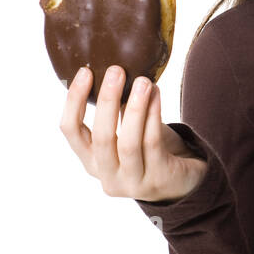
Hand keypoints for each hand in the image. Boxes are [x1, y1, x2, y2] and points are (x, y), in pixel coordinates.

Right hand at [59, 63, 206, 202]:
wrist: (182, 181)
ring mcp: (133, 183)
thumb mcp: (124, 133)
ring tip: (144, 81)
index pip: (70, 130)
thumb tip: (110, 70)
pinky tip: (157, 95)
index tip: (85, 72)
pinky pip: (153, 144)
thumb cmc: (148, 151)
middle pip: (101, 138)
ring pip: (128, 143)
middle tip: (116, 71)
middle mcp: (108, 177)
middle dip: (107, 100)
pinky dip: (154, 116)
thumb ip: (113, 111)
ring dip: (135, 108)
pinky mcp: (158, 180)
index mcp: (91, 162)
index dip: (74, 101)